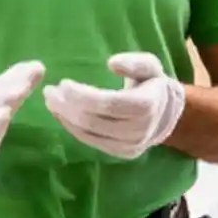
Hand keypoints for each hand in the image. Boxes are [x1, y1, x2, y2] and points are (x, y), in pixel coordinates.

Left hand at [42, 52, 185, 159]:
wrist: (167, 115)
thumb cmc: (152, 83)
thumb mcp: (150, 65)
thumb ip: (133, 62)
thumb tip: (111, 63)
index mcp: (146, 105)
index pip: (106, 103)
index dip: (81, 95)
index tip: (62, 83)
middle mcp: (138, 130)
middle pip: (93, 120)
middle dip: (67, 106)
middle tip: (50, 92)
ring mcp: (129, 146)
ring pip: (88, 133)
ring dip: (65, 117)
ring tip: (51, 101)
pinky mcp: (121, 154)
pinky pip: (90, 141)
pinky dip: (72, 128)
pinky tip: (62, 114)